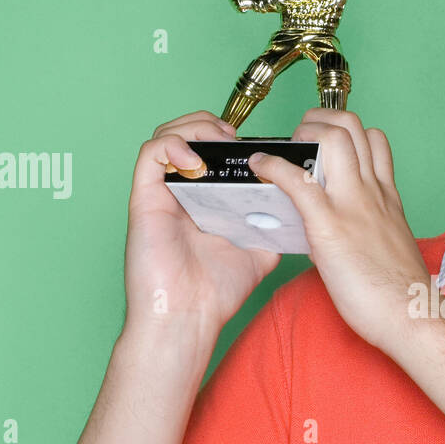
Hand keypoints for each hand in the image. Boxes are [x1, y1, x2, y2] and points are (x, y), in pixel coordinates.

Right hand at [123, 111, 280, 340]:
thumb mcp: (260, 252)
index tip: (255, 143)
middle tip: (234, 137)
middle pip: (185, 133)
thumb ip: (274, 226)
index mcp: (204, 200)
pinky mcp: (144, 199)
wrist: (190, 319)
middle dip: (210, 124)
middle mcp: (180, 192)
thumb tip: (300, 208)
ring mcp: (160, 194)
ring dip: (194, 127)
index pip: (209, 149)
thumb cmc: (216, 293)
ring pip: (165, 135)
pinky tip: (197, 162)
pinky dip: (172, 145)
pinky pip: (149, 154)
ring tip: (217, 142)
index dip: (228, 136)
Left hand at [244, 108, 430, 355]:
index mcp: (387, 197)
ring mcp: (353, 204)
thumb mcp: (390, 247)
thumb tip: (341, 238)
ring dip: (299, 133)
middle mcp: (372, 191)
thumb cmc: (400, 293)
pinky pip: (297, 179)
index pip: (375, 141)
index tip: (324, 144)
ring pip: (330, 137)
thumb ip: (370, 232)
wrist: (412, 315)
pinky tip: (259, 167)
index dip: (347, 132)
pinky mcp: (330, 226)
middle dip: (318, 119)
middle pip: (350, 125)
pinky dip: (273, 165)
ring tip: (280, 149)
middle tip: (298, 140)